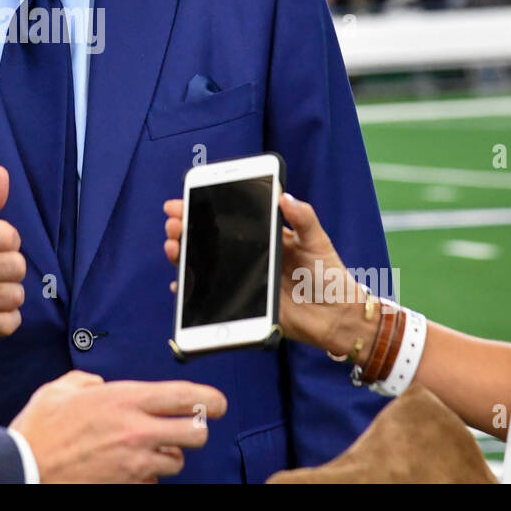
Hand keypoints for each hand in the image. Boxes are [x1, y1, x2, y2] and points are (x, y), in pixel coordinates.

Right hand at [9, 370, 226, 482]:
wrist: (25, 470)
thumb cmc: (39, 430)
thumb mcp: (59, 391)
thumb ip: (84, 381)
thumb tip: (95, 384)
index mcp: (124, 399)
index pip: (184, 396)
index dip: (210, 397)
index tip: (218, 401)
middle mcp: (136, 430)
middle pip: (196, 432)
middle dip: (196, 428)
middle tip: (187, 425)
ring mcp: (134, 463)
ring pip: (177, 461)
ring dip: (170, 454)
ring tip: (150, 448)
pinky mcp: (127, 485)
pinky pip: (153, 481)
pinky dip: (147, 475)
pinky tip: (130, 467)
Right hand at [163, 193, 367, 355]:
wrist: (336, 316)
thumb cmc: (328, 275)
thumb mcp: (317, 240)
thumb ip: (303, 218)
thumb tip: (283, 195)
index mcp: (263, 237)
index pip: (227, 218)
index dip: (203, 208)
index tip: (184, 200)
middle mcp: (247, 256)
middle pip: (208, 240)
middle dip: (186, 228)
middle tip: (174, 224)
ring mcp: (241, 280)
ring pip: (204, 265)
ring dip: (183, 255)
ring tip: (174, 247)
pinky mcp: (241, 304)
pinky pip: (210, 296)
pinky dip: (192, 291)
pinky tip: (180, 284)